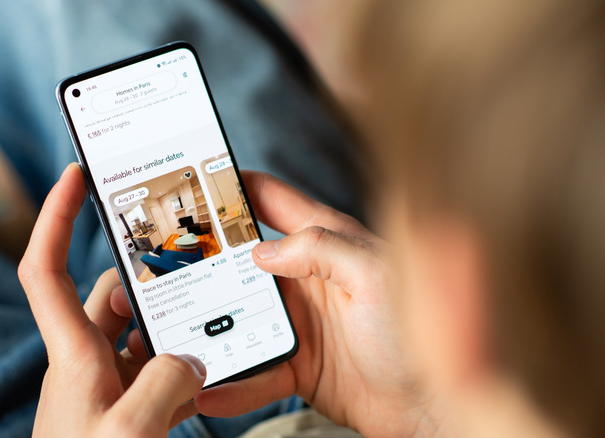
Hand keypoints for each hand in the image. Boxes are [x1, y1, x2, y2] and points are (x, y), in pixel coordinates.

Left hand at [18, 163, 205, 437]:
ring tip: (211, 335)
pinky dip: (178, 366)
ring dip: (172, 331)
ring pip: (139, 331)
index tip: (74, 174)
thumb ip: (165, 385)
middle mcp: (85, 359)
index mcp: (73, 354)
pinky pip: (153, 367)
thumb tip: (188, 361)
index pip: (46, 269)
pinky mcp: (125, 404)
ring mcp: (106, 382)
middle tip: (189, 275)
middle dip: (148, 284)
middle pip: (110, 294)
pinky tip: (207, 379)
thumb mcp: (131, 433)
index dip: (54, 217)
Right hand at [190, 171, 438, 436]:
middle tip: (165, 266)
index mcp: (328, 242)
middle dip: (206, 263)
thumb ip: (320, 248)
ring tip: (175, 336)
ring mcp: (303, 324)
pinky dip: (233, 383)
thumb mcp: (375, 274)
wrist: (438, 406)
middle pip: (244, 263)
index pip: (273, 201)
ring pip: (241, 319)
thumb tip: (262, 251)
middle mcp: (310, 279)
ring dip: (210, 327)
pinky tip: (210, 390)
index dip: (235, 187)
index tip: (195, 181)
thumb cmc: (420, 332)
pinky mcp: (301, 366)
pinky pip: (257, 372)